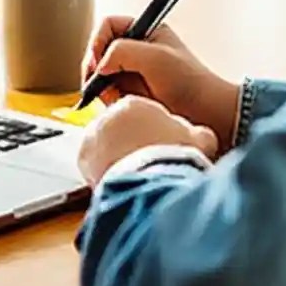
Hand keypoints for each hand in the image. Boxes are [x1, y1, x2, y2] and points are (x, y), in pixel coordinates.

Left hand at [77, 96, 218, 185]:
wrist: (150, 179)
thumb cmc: (174, 155)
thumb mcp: (199, 139)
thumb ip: (198, 134)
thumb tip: (203, 137)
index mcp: (132, 104)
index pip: (140, 114)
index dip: (153, 132)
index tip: (160, 146)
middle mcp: (106, 116)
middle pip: (119, 129)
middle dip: (131, 143)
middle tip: (147, 162)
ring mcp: (90, 138)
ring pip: (104, 146)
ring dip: (116, 157)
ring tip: (134, 175)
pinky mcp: (83, 160)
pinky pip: (94, 165)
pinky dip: (104, 172)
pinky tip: (121, 182)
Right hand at [83, 15, 240, 145]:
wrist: (206, 113)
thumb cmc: (190, 81)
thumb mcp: (155, 57)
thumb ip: (122, 51)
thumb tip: (99, 65)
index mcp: (145, 30)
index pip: (107, 25)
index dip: (98, 40)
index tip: (97, 58)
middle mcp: (135, 48)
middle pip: (98, 48)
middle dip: (94, 64)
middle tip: (95, 80)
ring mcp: (131, 70)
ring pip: (99, 71)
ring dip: (100, 83)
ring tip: (112, 94)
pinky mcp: (129, 91)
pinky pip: (106, 91)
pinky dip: (106, 96)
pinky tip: (119, 102)